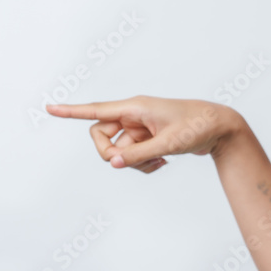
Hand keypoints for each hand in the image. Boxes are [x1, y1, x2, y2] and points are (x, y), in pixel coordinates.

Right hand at [46, 96, 235, 171]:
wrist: (220, 128)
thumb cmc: (197, 127)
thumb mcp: (168, 144)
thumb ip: (137, 154)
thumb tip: (111, 162)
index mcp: (135, 107)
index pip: (96, 110)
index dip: (72, 111)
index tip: (50, 108)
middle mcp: (133, 114)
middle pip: (101, 136)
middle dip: (110, 153)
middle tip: (126, 163)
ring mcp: (140, 127)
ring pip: (118, 150)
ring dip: (132, 162)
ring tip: (158, 163)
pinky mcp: (148, 138)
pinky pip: (132, 155)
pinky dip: (142, 164)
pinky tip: (162, 163)